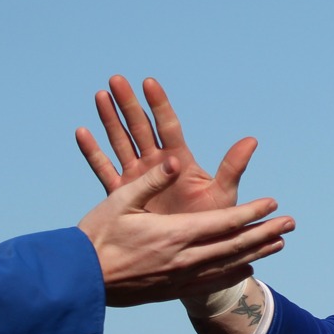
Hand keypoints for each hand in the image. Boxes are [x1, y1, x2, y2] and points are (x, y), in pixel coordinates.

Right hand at [76, 75, 256, 215]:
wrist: (185, 254)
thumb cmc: (207, 222)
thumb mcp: (220, 195)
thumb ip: (231, 168)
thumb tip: (252, 141)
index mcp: (180, 163)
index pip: (168, 127)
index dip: (159, 105)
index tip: (148, 82)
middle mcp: (157, 167)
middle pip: (141, 129)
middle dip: (129, 104)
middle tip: (116, 79)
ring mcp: (137, 180)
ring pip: (120, 144)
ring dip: (109, 120)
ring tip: (99, 94)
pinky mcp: (122, 196)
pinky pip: (104, 171)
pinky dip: (93, 152)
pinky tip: (81, 131)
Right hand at [77, 158, 295, 306]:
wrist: (77, 282)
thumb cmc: (95, 236)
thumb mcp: (120, 200)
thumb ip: (152, 179)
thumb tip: (177, 159)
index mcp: (174, 234)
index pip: (224, 223)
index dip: (251, 213)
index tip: (273, 204)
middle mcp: (183, 259)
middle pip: (235, 246)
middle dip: (265, 234)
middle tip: (290, 225)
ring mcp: (179, 278)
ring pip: (228, 265)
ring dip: (255, 253)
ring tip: (278, 245)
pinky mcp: (171, 290)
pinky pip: (211, 281)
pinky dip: (233, 273)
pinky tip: (246, 268)